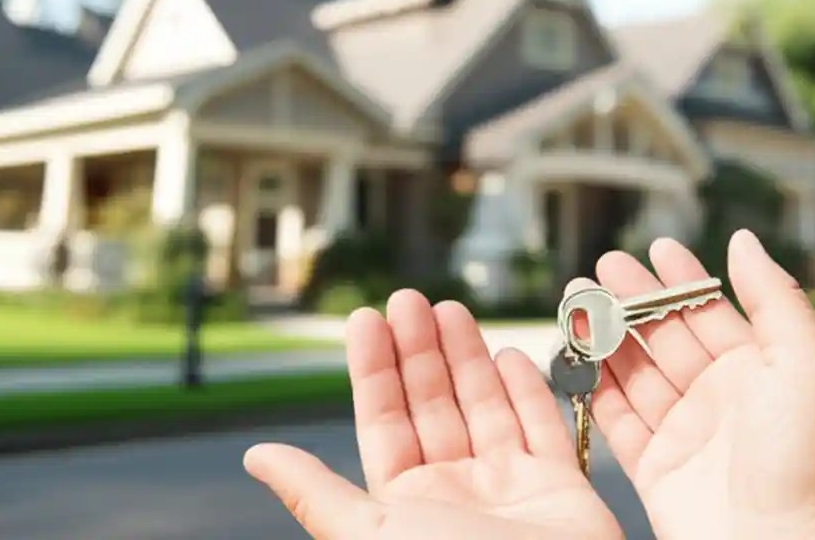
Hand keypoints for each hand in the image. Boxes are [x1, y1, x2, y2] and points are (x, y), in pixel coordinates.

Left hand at [244, 290, 622, 538]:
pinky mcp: (559, 488)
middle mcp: (454, 494)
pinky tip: (510, 353)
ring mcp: (508, 489)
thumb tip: (255, 456)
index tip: (366, 318)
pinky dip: (526, 390)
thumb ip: (316, 491)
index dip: (373, 370)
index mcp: (404, 506)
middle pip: (431, 406)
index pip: (383, 422)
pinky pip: (540, 428)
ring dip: (467, 358)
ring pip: (482, 408)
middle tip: (409, 298)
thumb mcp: (371, 533)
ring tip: (451, 308)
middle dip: (420, 351)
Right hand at [584, 230, 814, 538]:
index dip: (684, 279)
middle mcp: (720, 399)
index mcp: (759, 372)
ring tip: (575, 299)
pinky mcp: (654, 467)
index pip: (712, 313)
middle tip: (600, 266)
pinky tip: (575, 357)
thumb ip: (773, 296)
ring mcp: (685, 433)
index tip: (657, 247)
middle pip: (665, 337)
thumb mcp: (806, 362)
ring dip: (605, 335)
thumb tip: (741, 241)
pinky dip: (594, 387)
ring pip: (635, 373)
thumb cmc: (807, 458)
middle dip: (632, 300)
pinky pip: (616, 418)